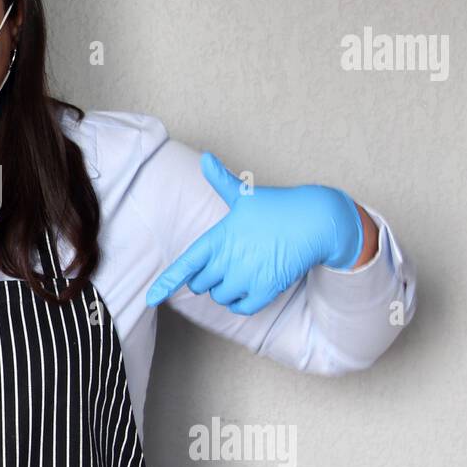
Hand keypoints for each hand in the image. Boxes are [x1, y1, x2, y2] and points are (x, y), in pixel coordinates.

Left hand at [145, 152, 363, 314]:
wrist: (316, 221)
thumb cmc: (277, 206)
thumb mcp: (244, 194)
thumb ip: (221, 180)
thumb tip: (206, 158)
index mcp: (218, 237)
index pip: (185, 265)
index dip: (166, 283)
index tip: (151, 297)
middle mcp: (229, 259)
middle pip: (200, 285)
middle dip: (207, 278)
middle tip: (225, 263)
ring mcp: (247, 276)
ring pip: (220, 297)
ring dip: (225, 290)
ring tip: (241, 271)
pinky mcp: (266, 290)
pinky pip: (242, 308)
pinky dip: (241, 303)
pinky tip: (247, 289)